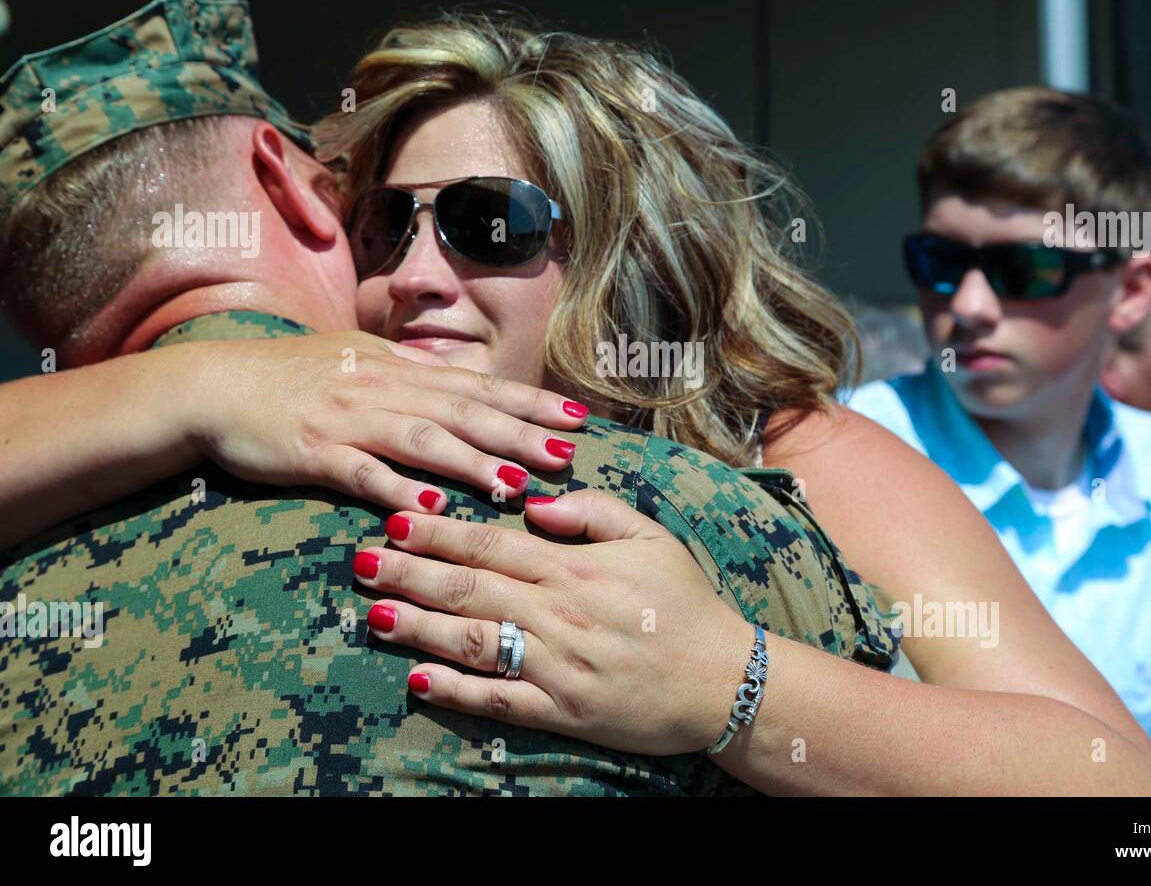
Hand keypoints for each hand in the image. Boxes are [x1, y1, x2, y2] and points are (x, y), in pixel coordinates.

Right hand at [182, 330, 588, 510]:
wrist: (214, 384)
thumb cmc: (291, 374)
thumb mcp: (358, 360)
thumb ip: (409, 373)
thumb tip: (455, 380)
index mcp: (401, 372)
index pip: (480, 386)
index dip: (532, 402)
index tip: (578, 418)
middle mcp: (385, 390)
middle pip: (465, 412)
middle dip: (521, 434)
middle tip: (568, 455)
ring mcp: (350, 420)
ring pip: (423, 440)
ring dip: (473, 462)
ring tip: (517, 484)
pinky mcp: (314, 452)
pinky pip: (362, 472)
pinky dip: (396, 489)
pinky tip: (430, 506)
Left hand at [354, 490, 755, 755]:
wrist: (724, 680)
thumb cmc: (688, 603)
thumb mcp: (652, 537)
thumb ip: (594, 511)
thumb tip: (535, 504)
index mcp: (575, 568)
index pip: (490, 544)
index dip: (437, 532)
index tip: (395, 520)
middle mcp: (557, 614)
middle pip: (467, 588)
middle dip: (408, 572)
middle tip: (361, 560)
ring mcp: (555, 665)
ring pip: (470, 640)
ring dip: (416, 624)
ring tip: (372, 612)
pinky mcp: (560, 711)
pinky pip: (497, 700)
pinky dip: (453, 689)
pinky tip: (416, 677)